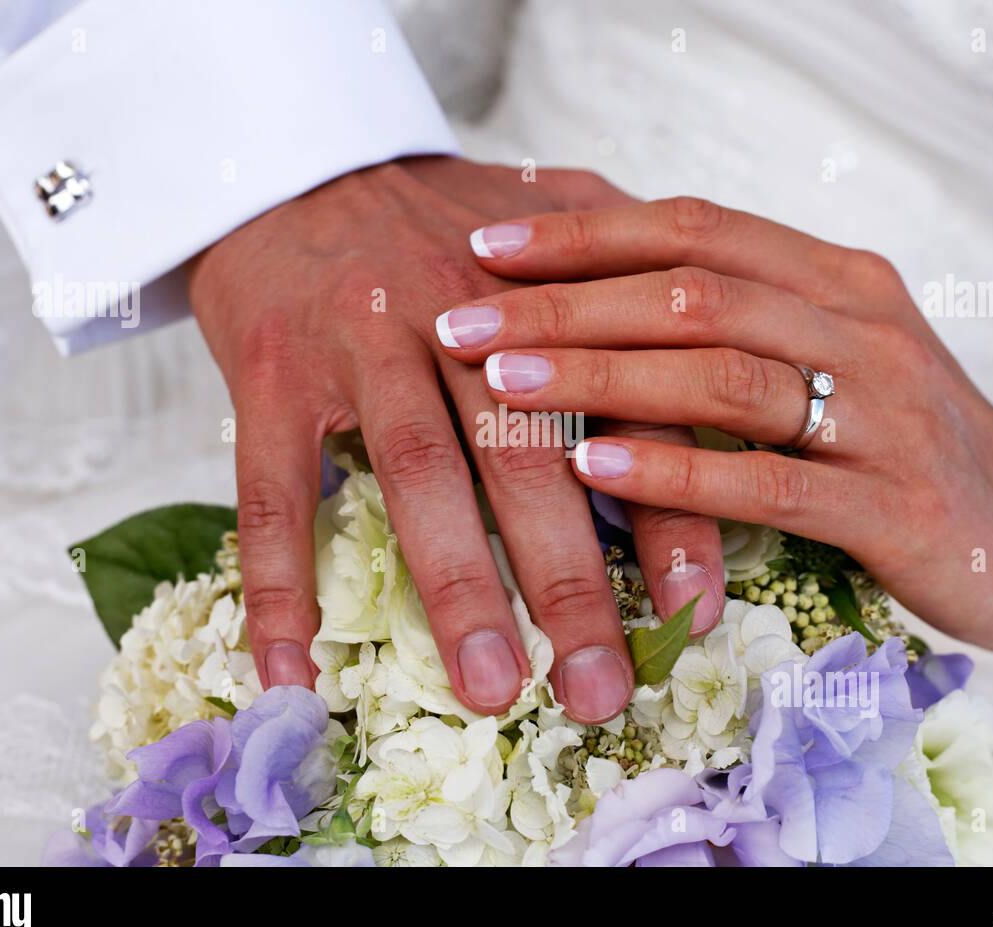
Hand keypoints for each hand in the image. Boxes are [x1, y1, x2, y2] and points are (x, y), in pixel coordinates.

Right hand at [188, 160, 724, 723]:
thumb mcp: (547, 236)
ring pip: (417, 476)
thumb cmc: (435, 225)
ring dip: (458, 591)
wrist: (298, 166)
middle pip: (528, 457)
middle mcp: (462, 316)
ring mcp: (362, 343)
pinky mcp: (273, 371)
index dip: (668, 517)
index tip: (696, 619)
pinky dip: (281, 586)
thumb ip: (631, 301)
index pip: (626, 413)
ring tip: (494, 692)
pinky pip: (273, 489)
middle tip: (605, 693)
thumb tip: (718, 412)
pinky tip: (292, 672)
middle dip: (573, 584)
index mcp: (543, 293)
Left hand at [436, 197, 992, 708]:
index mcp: (839, 282)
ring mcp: (883, 415)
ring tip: (500, 378)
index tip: (488, 244)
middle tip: (458, 315)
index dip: (586, 233)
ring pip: (721, 373)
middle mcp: (863, 328)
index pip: (695, 231)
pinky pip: (765, 481)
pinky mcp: (895, 506)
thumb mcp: (835, 369)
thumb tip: (606, 317)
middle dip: (564, 301)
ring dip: (600, 371)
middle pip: (691, 290)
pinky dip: (670, 471)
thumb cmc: (907, 452)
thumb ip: (745, 334)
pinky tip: (589, 468)